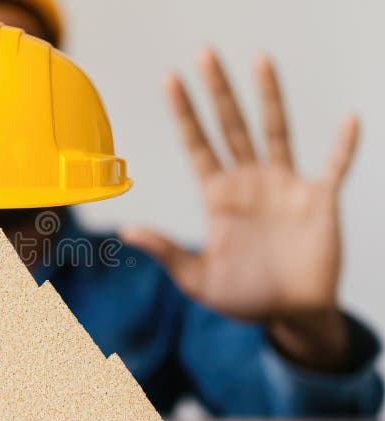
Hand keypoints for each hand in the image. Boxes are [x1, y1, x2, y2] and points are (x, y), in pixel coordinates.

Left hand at [122, 49, 357, 370]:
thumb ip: (166, 252)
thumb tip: (126, 231)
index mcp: (216, 196)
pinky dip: (342, 146)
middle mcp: (247, 182)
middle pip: (230, 125)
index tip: (169, 79)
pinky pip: (334, 166)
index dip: (183, 113)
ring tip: (260, 60)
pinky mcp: (318, 199)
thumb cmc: (242, 297)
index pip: (196, 145)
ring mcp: (283, 186)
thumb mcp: (197, 279)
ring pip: (274, 131)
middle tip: (204, 52)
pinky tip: (348, 120)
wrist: (288, 314)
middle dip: (217, 90)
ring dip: (269, 97)